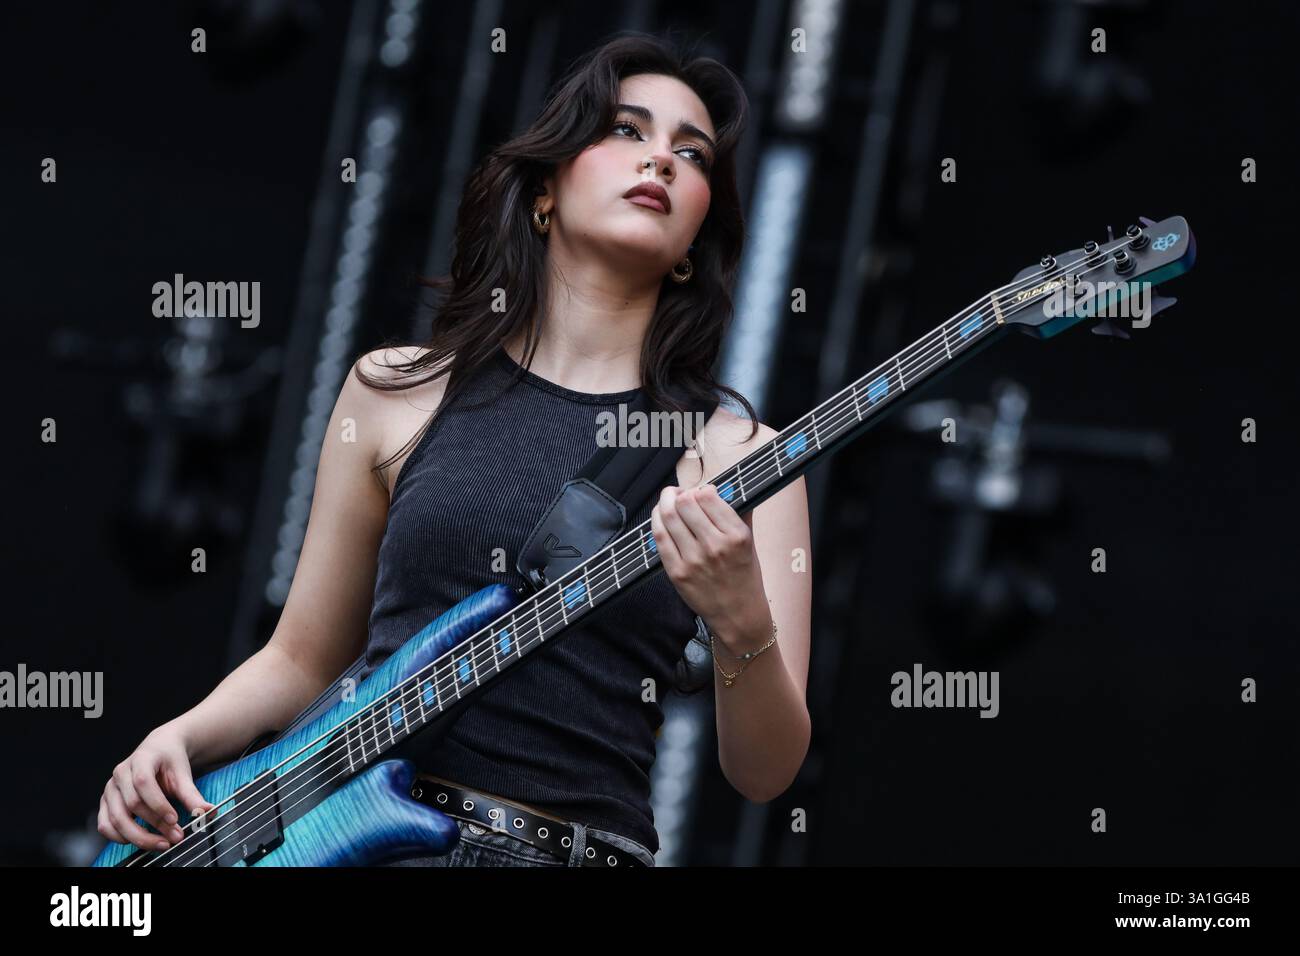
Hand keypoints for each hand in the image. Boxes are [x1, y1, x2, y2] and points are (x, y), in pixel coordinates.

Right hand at [98, 721, 214, 850]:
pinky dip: (119, 837)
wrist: (159, 749)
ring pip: (116, 818)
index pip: (144, 783)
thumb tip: (208, 812)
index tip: (176, 820)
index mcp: (141, 759)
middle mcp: (121, 773)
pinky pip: (105, 824)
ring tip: (162, 844)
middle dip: (154, 825)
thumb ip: (193, 795)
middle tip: (174, 837)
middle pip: (131, 804)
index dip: (158, 805)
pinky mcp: (106, 802)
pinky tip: (139, 841)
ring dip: (138, 836)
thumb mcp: (183, 774)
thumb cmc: (170, 760)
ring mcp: (111, 788)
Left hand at [650, 484, 770, 649]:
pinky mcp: (678, 573)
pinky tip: (659, 517)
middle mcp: (716, 546)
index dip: (700, 489)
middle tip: (680, 495)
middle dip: (679, 493)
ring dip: (665, 503)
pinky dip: (656, 521)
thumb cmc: (744, 577)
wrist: (738, 614)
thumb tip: (727, 487)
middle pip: (685, 503)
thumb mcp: (750, 542)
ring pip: (669, 517)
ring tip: (668, 501)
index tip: (699, 493)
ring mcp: (694, 560)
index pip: (709, 496)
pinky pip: (660, 538)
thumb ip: (740, 513)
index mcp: (737, 535)